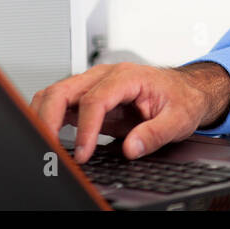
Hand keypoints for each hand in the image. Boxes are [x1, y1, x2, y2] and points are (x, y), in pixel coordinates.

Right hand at [30, 61, 229, 163]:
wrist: (185, 91)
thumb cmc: (181, 99)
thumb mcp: (178, 119)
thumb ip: (155, 133)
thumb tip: (131, 148)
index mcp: (128, 76)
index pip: (96, 99)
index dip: (85, 128)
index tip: (84, 152)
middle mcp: (106, 76)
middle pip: (64, 90)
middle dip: (49, 120)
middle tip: (50, 150)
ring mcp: (94, 84)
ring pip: (55, 94)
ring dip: (43, 118)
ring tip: (45, 146)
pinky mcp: (88, 96)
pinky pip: (60, 104)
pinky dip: (48, 120)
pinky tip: (49, 139)